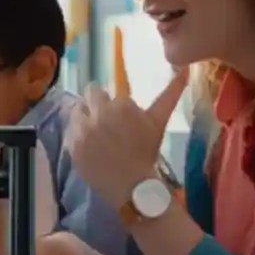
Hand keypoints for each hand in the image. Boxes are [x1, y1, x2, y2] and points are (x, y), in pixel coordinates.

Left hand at [67, 68, 188, 209]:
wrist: (132, 185)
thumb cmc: (146, 151)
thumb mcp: (158, 121)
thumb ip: (171, 93)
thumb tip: (185, 69)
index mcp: (119, 105)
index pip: (102, 91)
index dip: (109, 103)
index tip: (116, 116)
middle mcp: (98, 113)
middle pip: (88, 95)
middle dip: (94, 103)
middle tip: (104, 121)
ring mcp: (81, 130)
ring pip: (76, 111)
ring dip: (84, 117)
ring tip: (95, 133)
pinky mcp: (71, 145)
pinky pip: (69, 130)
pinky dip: (76, 134)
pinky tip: (88, 144)